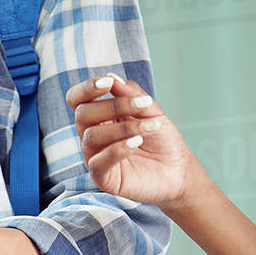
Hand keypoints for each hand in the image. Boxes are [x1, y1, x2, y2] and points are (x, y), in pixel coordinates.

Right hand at [66, 74, 193, 208]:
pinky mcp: (103, 178)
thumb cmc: (162, 139)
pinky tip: (138, 142)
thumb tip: (111, 77)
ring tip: (150, 126)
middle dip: (114, 105)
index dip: (86, 88)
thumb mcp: (150, 110)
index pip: (77, 99)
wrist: (179, 170)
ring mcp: (95, 157)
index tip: (108, 82)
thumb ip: (131, 94)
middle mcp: (92, 135)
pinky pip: (98, 162)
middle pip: (82, 114)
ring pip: (91, 136)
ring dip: (124, 127)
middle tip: (144, 104)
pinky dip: (118, 149)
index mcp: (100, 116)